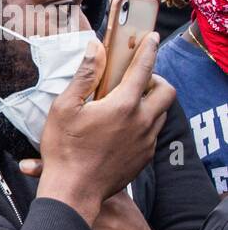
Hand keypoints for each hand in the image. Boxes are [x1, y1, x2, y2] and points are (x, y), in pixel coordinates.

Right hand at [35, 34, 173, 224]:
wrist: (74, 191)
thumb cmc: (64, 150)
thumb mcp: (64, 108)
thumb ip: (84, 76)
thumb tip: (95, 49)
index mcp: (123, 105)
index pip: (144, 68)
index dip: (148, 49)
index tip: (151, 38)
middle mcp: (141, 121)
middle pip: (166, 91)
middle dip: (156, 79)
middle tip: (137, 80)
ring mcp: (146, 141)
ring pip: (162, 113)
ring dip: (151, 102)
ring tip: (129, 104)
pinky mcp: (144, 158)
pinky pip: (153, 133)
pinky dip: (145, 123)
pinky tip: (123, 128)